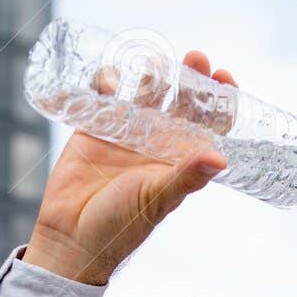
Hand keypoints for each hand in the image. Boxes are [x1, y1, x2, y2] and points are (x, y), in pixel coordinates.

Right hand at [23, 51, 235, 285]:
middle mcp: (156, 144)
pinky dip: (106, 82)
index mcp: (178, 160)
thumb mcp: (157, 198)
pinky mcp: (94, 130)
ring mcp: (125, 135)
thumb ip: (186, 177)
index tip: (225, 77)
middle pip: (180, 102)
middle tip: (196, 58)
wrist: (72, 238)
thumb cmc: (120, 226)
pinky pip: (103, 97)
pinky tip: (111, 74)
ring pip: (144, 94)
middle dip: (190, 78)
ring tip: (156, 60)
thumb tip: (221, 158)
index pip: (208, 125)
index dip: (220, 102)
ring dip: (152, 75)